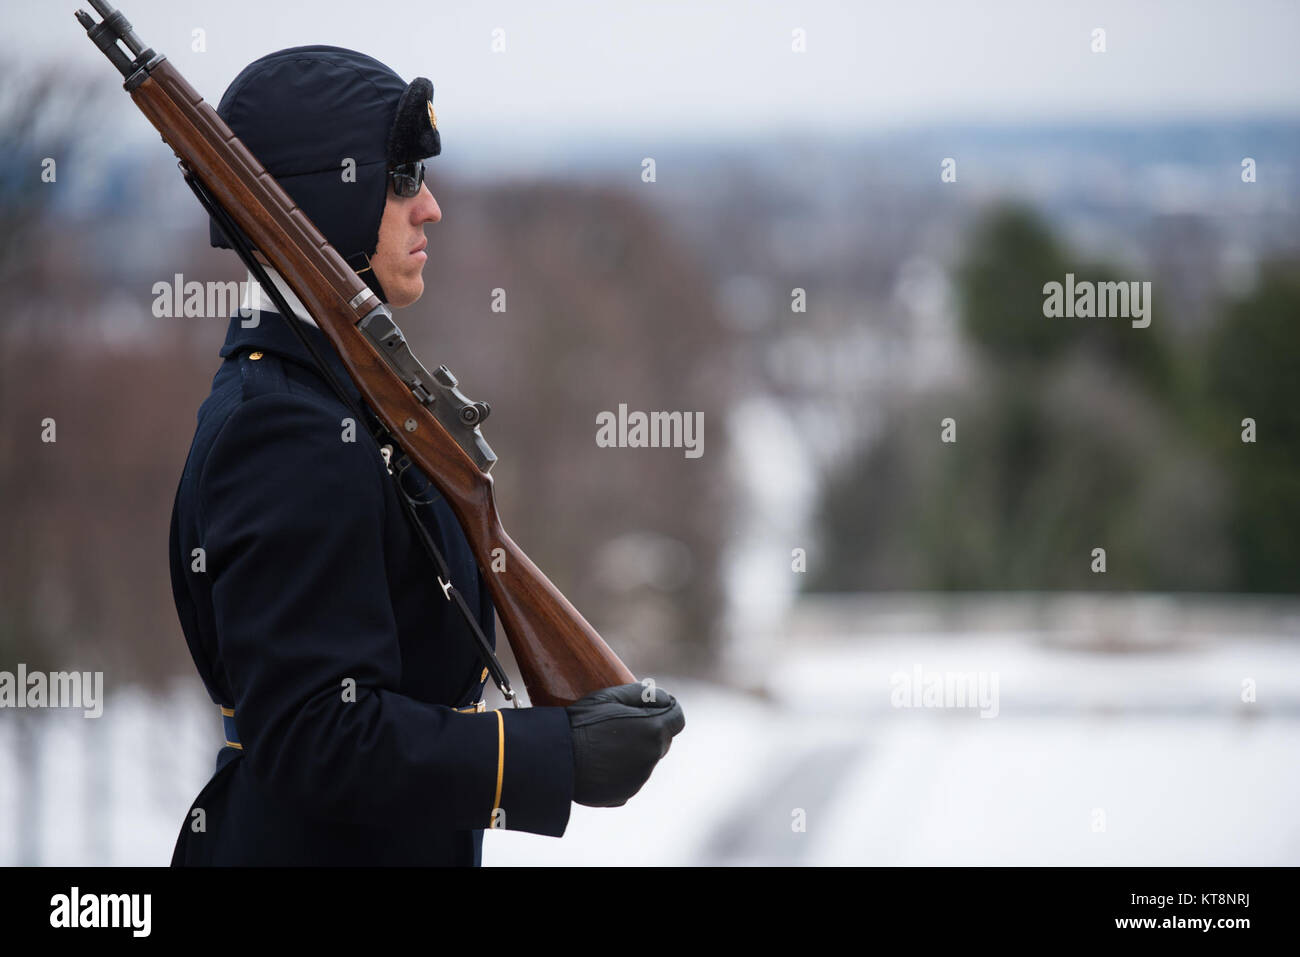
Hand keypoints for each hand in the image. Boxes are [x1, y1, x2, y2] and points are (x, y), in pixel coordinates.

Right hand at [565, 682, 684, 807]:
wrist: (556, 759)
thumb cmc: (582, 722)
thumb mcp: (609, 697)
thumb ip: (642, 694)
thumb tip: (665, 698)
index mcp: (653, 730)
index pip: (678, 719)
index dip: (669, 710)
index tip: (656, 706)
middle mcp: (652, 757)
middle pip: (662, 741)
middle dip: (650, 730)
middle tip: (623, 723)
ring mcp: (639, 779)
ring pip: (645, 761)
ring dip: (634, 752)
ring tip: (605, 744)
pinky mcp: (624, 795)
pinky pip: (630, 779)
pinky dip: (621, 771)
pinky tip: (600, 763)